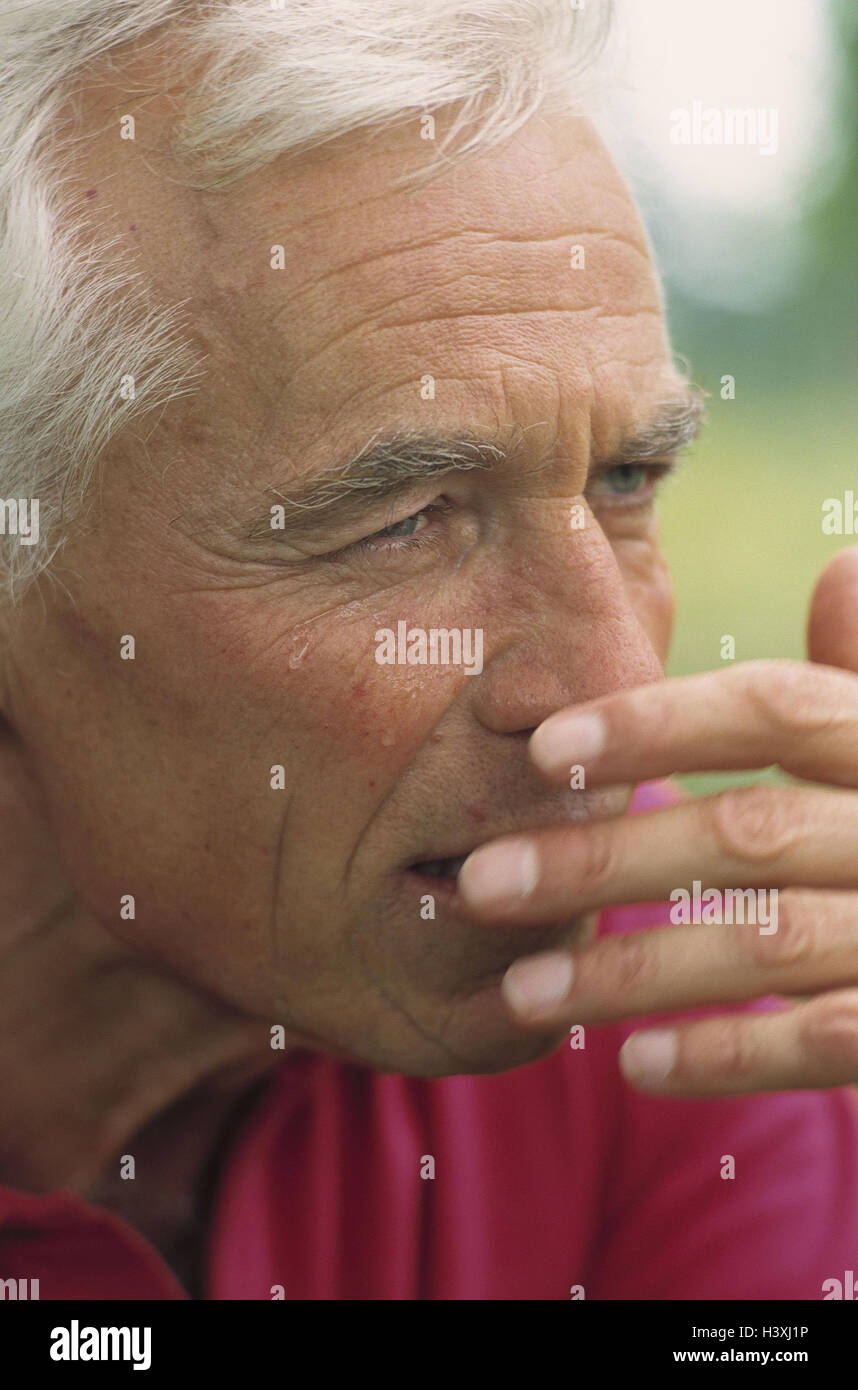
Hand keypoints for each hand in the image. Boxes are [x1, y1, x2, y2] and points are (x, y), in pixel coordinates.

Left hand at [457, 548, 857, 1095]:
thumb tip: (843, 564)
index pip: (777, 709)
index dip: (659, 722)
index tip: (541, 748)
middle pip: (745, 832)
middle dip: (604, 858)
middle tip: (480, 885)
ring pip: (766, 944)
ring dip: (633, 971)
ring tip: (521, 995)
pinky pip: (822, 1044)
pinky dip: (727, 1054)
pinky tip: (634, 1062)